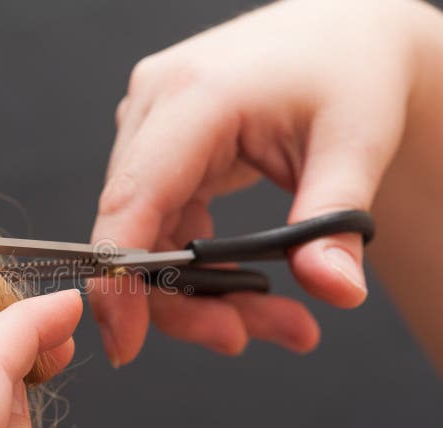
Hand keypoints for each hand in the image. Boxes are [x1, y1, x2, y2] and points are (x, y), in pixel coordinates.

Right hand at [90, 0, 428, 364]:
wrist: (342, 36)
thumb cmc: (349, 70)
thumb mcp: (356, 143)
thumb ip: (336, 223)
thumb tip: (335, 290)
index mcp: (193, 97)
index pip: (131, 201)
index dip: (119, 279)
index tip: (125, 341)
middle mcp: (154, 107)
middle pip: (136, 231)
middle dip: (186, 300)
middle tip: (249, 336)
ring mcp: (150, 123)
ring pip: (147, 235)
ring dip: (198, 290)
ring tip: (275, 318)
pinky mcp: (159, 142)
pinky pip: (160, 220)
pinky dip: (197, 264)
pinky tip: (245, 283)